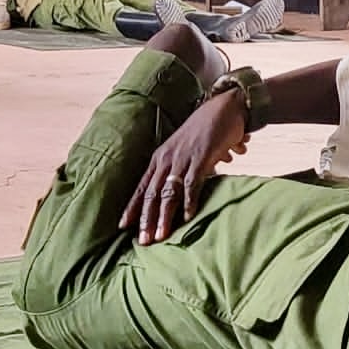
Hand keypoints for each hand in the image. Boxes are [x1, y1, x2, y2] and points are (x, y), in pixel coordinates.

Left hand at [119, 91, 249, 244]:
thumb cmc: (207, 129)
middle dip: (146, 219)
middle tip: (142, 241)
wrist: (225, 107)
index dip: (133, 207)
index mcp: (161, 157)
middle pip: (152, 193)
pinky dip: (189, 201)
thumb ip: (185, 170)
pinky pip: (192, 182)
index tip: (123, 226)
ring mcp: (184, 158)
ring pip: (169, 191)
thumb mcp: (187, 150)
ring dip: (164, 216)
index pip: (142, 187)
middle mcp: (168, 158)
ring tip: (160, 236)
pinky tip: (187, 217)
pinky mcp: (201, 157)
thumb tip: (188, 191)